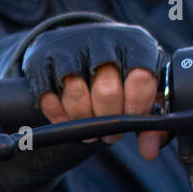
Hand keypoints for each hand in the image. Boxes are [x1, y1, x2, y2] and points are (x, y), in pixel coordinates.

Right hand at [22, 22, 167, 160]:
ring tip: (88, 128)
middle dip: (108, 121)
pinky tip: (66, 118)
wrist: (77, 41)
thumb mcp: (139, 88)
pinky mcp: (42, 59)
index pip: (141, 78)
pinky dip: (57, 114)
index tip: (130, 120)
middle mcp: (103, 40)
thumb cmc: (116, 70)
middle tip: (109, 133)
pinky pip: (48, 97)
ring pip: (76, 94)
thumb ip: (149, 120)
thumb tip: (150, 151)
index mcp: (135, 43)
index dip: (136, 107)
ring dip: (81, 120)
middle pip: (107, 91)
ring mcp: (70, 47)